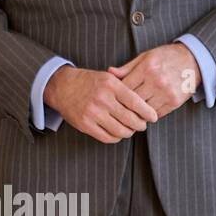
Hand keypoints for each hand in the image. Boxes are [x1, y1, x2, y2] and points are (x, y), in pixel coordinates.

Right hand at [44, 65, 159, 143]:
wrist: (62, 86)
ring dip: (129, 132)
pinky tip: (117, 133)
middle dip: (140, 125)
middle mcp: (102, 99)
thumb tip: (145, 107)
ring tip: (129, 129)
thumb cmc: (89, 82)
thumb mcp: (107, 78)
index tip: (153, 117)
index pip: (136, 103)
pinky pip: (108, 137)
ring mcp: (93, 113)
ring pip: (121, 131)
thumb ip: (125, 89)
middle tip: (142, 125)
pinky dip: (116, 137)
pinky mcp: (85, 124)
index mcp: (111, 85)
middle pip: (131, 120)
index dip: (148, 112)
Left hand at [108, 43, 199, 119]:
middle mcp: (157, 81)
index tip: (111, 97)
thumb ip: (127, 67)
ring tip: (128, 113)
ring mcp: (167, 93)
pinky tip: (143, 113)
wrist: (193, 60)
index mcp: (147, 68)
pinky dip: (148, 114)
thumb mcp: (145, 57)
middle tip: (116, 108)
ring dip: (136, 112)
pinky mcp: (175, 102)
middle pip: (133, 100)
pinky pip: (156, 114)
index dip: (116, 93)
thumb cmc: (166, 57)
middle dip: (124, 105)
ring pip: (144, 110)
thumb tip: (109, 72)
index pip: (125, 86)